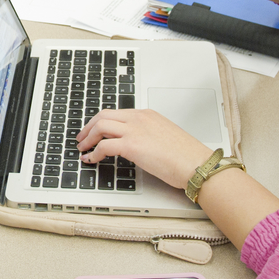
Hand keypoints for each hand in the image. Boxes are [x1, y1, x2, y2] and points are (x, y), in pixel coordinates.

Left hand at [75, 109, 215, 189]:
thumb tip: (135, 145)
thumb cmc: (187, 156)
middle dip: (88, 127)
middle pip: (103, 116)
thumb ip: (148, 136)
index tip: (93, 131)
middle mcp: (139, 119)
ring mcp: (135, 130)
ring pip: (100, 126)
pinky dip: (94, 153)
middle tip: (82, 139)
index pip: (116, 113)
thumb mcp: (165, 137)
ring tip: (83, 149)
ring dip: (88, 138)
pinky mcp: (132, 145)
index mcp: (147, 115)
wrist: (197, 164)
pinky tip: (92, 160)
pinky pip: (104, 146)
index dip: (100, 122)